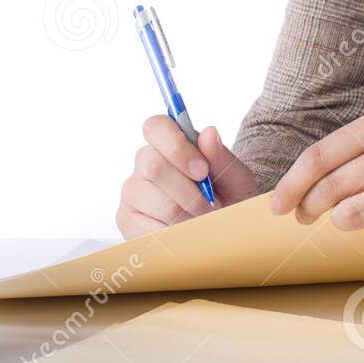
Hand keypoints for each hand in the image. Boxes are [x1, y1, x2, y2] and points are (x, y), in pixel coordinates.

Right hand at [116, 115, 258, 238]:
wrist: (224, 232)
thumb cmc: (229, 200)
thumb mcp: (236, 180)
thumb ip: (222, 158)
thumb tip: (209, 132)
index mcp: (168, 142)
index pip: (156, 127)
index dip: (177, 147)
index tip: (202, 170)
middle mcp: (144, 161)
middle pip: (155, 166)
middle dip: (190, 191)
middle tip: (212, 205)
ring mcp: (133, 191)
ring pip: (160, 204)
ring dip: (190, 217)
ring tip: (204, 221)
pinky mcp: (128, 220)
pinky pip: (153, 230)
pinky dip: (179, 235)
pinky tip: (186, 232)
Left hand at [267, 109, 363, 251]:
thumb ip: (356, 151)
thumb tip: (303, 189)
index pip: (321, 156)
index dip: (292, 184)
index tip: (277, 205)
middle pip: (331, 189)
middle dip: (310, 208)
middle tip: (306, 217)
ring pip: (352, 216)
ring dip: (345, 222)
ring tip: (356, 216)